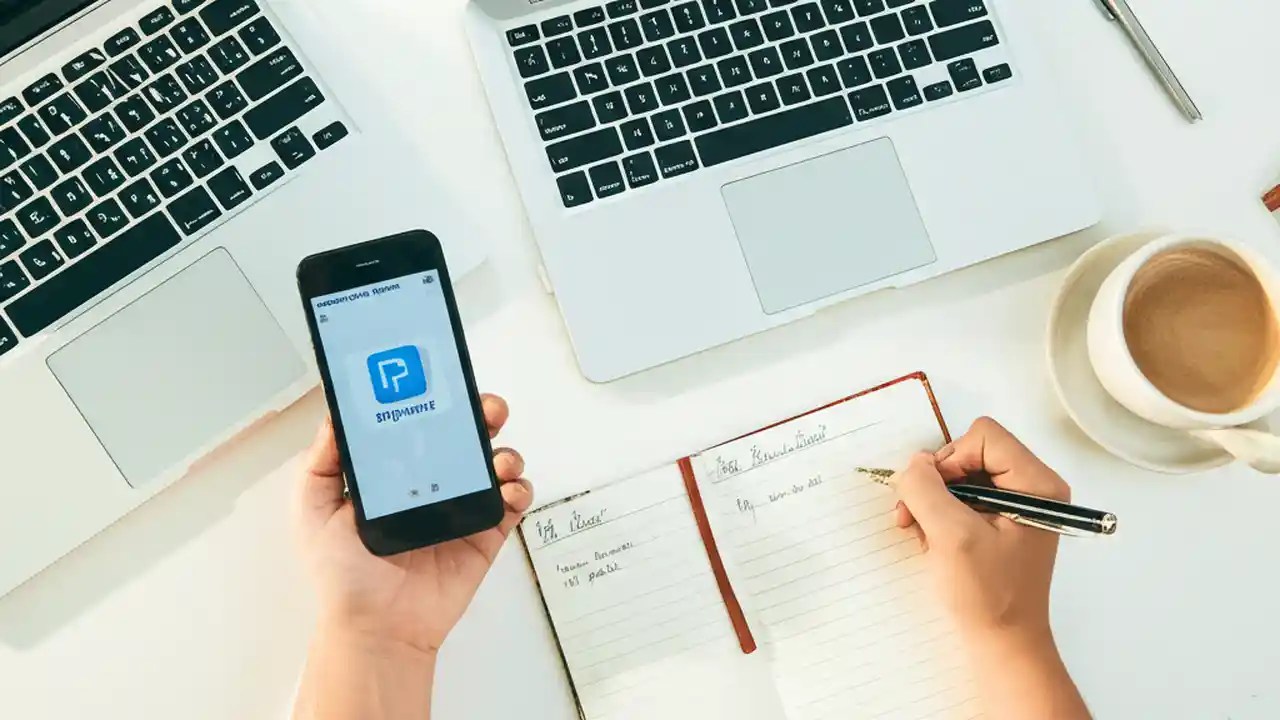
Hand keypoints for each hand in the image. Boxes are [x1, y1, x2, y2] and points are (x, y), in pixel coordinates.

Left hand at [294, 394, 533, 656]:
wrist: (377, 626)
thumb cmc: (343, 572)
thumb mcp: (313, 508)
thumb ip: (322, 461)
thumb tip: (336, 412)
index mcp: (394, 472)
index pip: (420, 422)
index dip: (435, 398)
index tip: (444, 380)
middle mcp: (432, 482)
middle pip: (466, 435)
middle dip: (482, 413)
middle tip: (486, 410)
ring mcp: (462, 507)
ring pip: (495, 463)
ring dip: (505, 450)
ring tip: (498, 459)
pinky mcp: (486, 534)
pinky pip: (513, 503)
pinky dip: (519, 489)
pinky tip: (508, 489)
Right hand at [893, 417, 1068, 650]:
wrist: (1002, 644)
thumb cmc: (987, 595)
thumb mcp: (952, 536)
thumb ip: (927, 489)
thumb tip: (913, 464)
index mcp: (1037, 484)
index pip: (984, 436)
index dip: (951, 460)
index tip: (937, 498)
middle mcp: (1031, 487)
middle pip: (969, 452)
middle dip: (936, 482)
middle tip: (914, 515)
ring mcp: (1015, 505)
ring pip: (960, 476)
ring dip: (932, 500)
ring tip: (918, 530)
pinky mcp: (999, 522)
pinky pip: (961, 498)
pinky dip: (938, 514)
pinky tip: (930, 540)